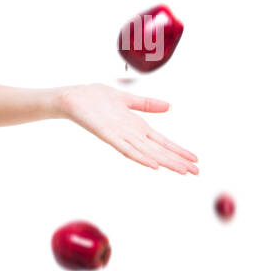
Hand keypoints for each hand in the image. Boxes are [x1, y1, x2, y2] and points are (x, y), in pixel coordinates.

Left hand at [58, 83, 198, 174]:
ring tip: (182, 171)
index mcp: (137, 126)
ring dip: (165, 162)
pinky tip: (153, 166)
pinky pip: (126, 148)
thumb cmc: (95, 98)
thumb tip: (169, 106)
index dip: (179, 151)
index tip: (196, 161)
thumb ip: (146, 104)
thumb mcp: (126, 98)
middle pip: (159, 151)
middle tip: (198, 173)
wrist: (72, 97)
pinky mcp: (108, 135)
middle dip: (178, 161)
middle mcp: (131, 134)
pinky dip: (140, 157)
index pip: (163, 142)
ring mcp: (121, 136)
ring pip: (147, 153)